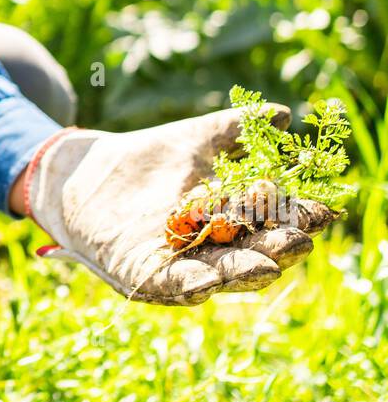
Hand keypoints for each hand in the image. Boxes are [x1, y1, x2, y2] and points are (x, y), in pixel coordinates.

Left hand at [23, 105, 337, 304]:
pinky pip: (167, 285)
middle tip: (300, 242)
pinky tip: (208, 285)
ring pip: (216, 274)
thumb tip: (280, 115)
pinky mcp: (140, 273)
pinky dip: (188, 286)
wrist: (83, 172)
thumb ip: (235, 129)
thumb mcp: (195, 137)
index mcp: (229, 218)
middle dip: (276, 250)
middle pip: (251, 253)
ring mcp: (176, 264)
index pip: (270, 221)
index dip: (295, 218)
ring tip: (268, 268)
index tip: (320, 211)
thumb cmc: (147, 157)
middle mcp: (208, 248)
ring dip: (242, 273)